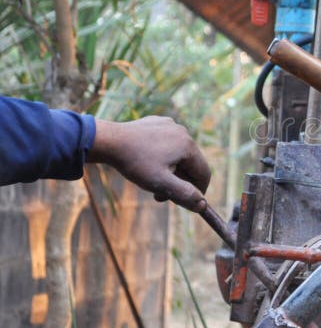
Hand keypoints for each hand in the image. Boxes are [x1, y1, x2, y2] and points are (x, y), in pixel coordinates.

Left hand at [88, 116, 210, 211]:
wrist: (108, 140)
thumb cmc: (135, 163)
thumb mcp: (161, 183)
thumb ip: (184, 194)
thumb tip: (202, 205)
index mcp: (189, 146)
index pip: (204, 173)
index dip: (199, 191)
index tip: (187, 203)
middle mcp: (184, 132)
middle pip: (191, 164)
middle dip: (180, 181)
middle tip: (161, 195)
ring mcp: (170, 125)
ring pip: (179, 154)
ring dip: (171, 170)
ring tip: (152, 179)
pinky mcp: (158, 123)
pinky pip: (167, 143)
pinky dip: (162, 155)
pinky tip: (146, 161)